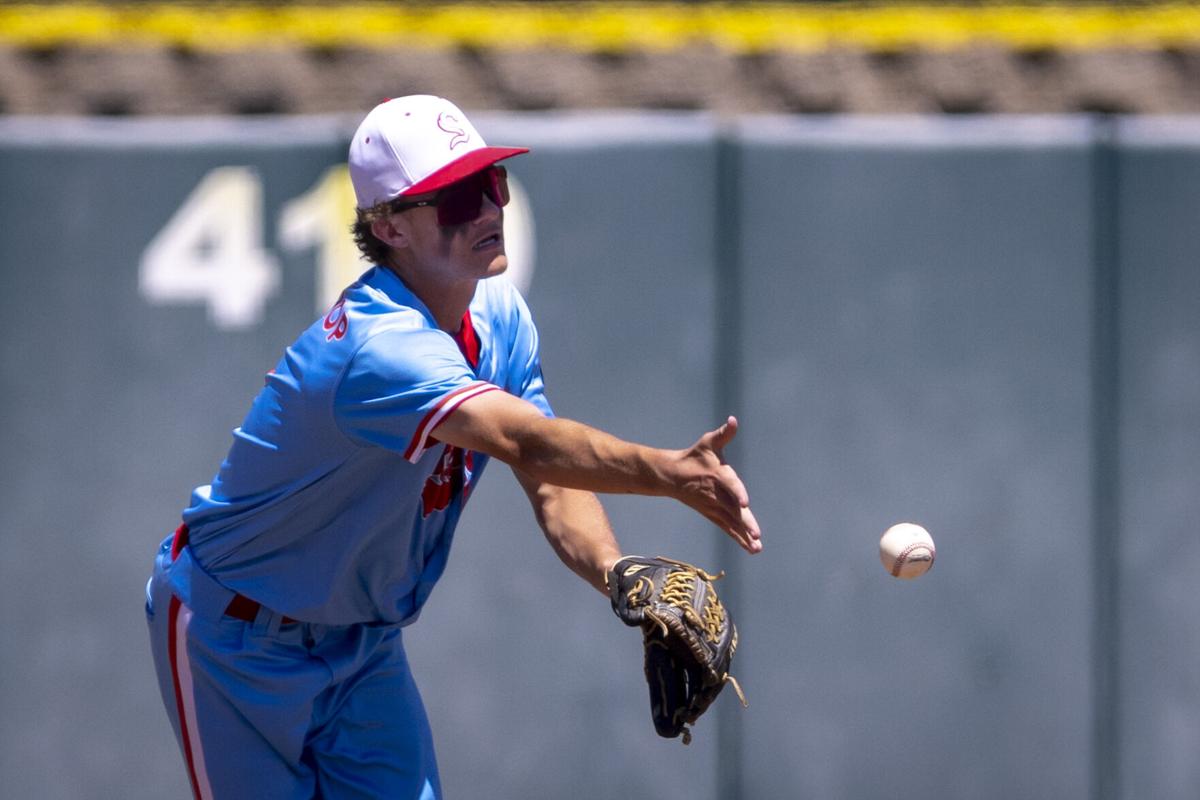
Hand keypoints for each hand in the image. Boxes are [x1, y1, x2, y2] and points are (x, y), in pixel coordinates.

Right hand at [671, 416, 761, 552]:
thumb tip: (733, 420)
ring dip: (744, 536)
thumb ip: (724, 434)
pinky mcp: (713, 514)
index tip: (745, 503)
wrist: (671, 475)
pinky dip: (739, 538)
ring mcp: (714, 507)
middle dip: (744, 523)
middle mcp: (716, 494)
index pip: (730, 484)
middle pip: (732, 510)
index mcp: (717, 475)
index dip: (737, 493)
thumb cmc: (694, 457)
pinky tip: (752, 548)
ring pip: (731, 523)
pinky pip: (727, 528)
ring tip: (757, 547)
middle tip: (756, 534)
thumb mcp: (708, 443)